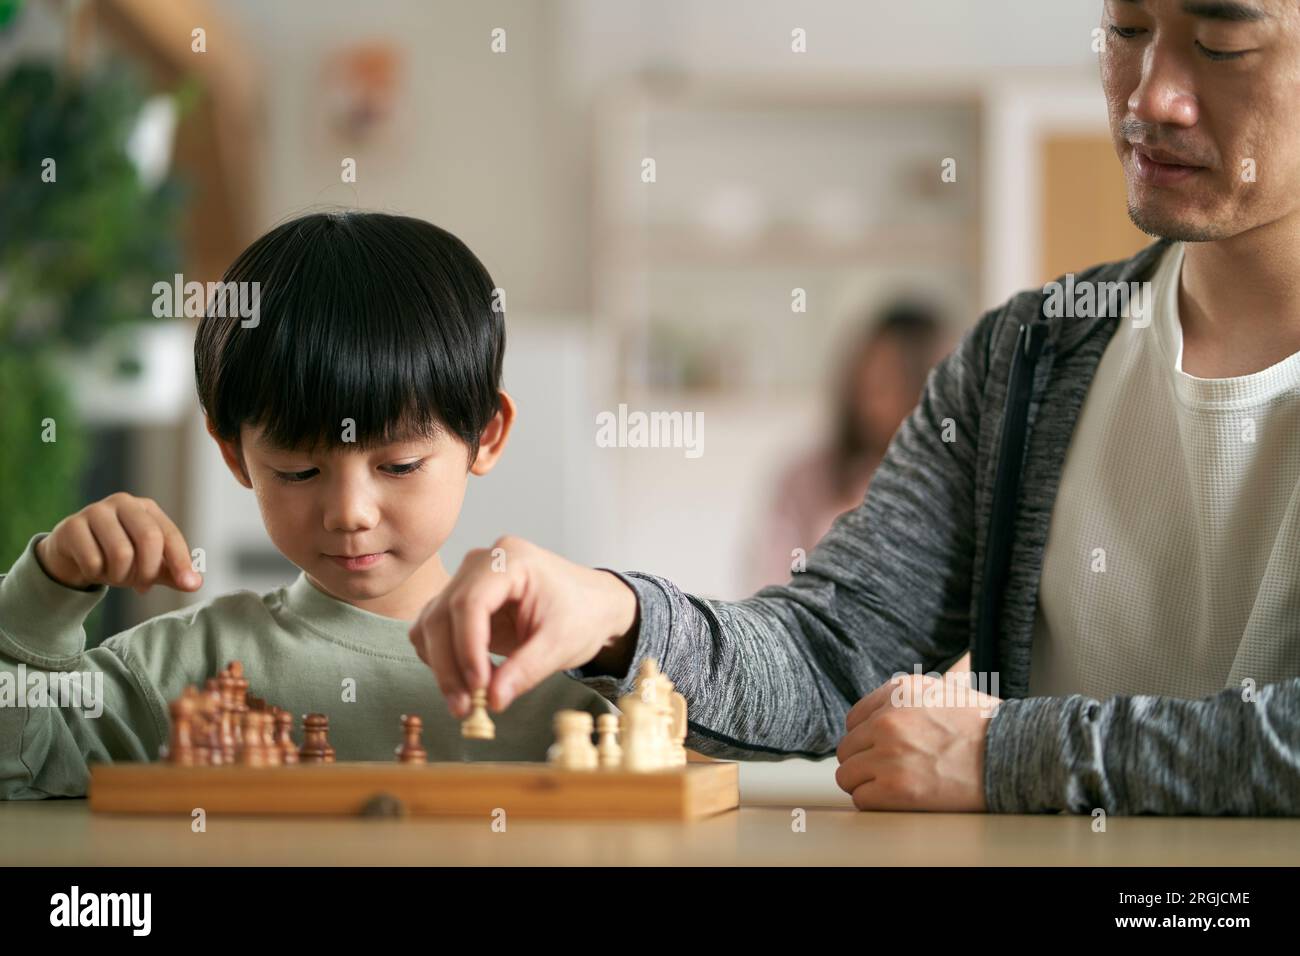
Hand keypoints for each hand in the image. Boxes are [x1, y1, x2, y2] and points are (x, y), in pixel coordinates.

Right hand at [34, 492, 202, 593]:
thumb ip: (172, 573)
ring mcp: (95, 511)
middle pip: (148, 538)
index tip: (188, 585)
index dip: (181, 561)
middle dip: (148, 570)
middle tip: (142, 585)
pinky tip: (94, 570)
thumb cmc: (117, 555)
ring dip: (120, 576)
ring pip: (120, 553)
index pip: (170, 535)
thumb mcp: (148, 563)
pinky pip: (93, 561)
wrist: (72, 552)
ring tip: (116, 577)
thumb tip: (195, 584)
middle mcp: (123, 502)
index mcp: (147, 508)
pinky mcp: (71, 526)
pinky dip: (97, 575)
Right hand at [408, 535, 638, 715]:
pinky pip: (435, 630)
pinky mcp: (461, 601)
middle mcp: (482, 563)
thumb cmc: (583, 613)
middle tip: (464, 707)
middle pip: (443, 613)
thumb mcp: (561, 644)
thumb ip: (526, 670)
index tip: (478, 686)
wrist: (593, 604)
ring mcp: (468, 580)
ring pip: (432, 624)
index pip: (470, 602)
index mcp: (511, 559)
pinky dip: (442, 659)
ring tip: (466, 701)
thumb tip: (493, 701)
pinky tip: (467, 682)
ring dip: (442, 666)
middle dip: (449, 665)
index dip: (467, 648)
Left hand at [834, 671, 1000, 811]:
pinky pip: (862, 800)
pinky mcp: (896, 788)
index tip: (879, 748)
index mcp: (898, 692)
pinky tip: (898, 800)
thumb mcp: (944, 691)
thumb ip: (909, 698)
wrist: (1016, 753)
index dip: (866, 737)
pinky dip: (876, 804)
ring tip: (893, 788)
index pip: (854, 719)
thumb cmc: (988, 726)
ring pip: (848, 775)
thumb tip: (885, 711)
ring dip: (867, 784)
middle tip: (889, 772)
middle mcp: (887, 719)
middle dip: (865, 762)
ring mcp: (889, 754)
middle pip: (848, 748)